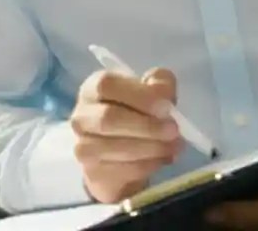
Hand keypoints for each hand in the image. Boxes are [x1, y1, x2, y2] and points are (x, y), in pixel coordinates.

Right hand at [71, 67, 183, 202]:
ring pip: (117, 147)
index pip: (107, 85)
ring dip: (152, 147)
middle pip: (109, 118)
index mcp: (93, 89)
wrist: (119, 156)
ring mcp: (84, 147)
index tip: (166, 106)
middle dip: (147, 126)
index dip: (138, 95)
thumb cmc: (136, 114)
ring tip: (175, 146)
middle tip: (174, 130)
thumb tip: (163, 94)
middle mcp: (82, 116)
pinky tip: (163, 159)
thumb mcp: (152, 93)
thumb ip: (160, 84)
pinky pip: (124, 170)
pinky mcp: (93, 173)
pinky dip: (149, 165)